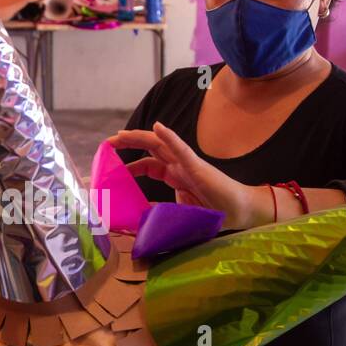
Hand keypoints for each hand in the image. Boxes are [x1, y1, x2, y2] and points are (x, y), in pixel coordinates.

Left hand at [108, 122, 263, 230]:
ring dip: (140, 137)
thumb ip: (160, 211)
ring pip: (161, 144)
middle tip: (108, 143)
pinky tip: (158, 127)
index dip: (130, 164)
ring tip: (121, 134)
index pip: (148, 164)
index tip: (111, 168)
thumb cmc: (213, 213)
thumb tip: (139, 218)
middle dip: (129, 143)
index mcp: (175, 176)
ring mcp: (188, 163)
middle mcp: (179, 166)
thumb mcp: (178, 213)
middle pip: (150, 149)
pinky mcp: (198, 166)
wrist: (238, 212)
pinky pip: (181, 149)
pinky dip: (169, 137)